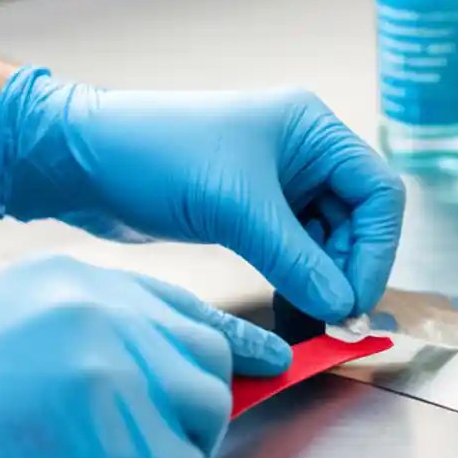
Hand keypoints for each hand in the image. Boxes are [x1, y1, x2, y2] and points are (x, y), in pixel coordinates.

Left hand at [0, 68, 406, 322]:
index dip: (376, 249)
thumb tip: (341, 306)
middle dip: (349, 272)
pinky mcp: (251, 213)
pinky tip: (291, 316)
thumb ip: (295, 260)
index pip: (377, 192)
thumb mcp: (234, 208)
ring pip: (327, 244)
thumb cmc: (155, 156)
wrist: (80, 161)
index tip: (354, 299)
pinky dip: (297, 285)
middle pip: (358, 222)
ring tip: (313, 327)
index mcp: (312, 130)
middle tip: (335, 322)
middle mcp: (304, 154)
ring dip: (323, 284)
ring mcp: (279, 185)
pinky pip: (294, 255)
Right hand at [0, 256, 289, 457]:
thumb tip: (163, 358)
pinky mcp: (131, 443)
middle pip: (209, 357)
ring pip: (209, 412)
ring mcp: (125, 376)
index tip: (268, 358)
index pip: (186, 306)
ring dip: (178, 452)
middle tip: (157, 441)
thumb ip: (94, 329)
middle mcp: (113, 316)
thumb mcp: (13, 323)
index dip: (231, 340)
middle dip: (197, 405)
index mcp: (83, 283)